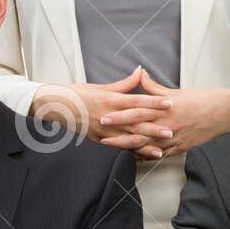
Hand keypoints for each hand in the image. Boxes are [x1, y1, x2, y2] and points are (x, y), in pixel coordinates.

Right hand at [33, 68, 172, 151]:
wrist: (58, 107)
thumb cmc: (79, 94)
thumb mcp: (102, 86)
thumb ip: (124, 83)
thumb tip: (140, 71)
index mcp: (111, 100)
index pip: (137, 101)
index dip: (154, 102)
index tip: (169, 103)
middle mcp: (109, 116)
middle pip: (136, 122)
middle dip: (154, 127)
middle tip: (172, 130)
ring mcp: (105, 130)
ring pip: (128, 139)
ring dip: (146, 144)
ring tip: (162, 148)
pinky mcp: (100, 140)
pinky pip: (118, 148)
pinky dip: (131, 152)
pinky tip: (142, 157)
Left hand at [100, 69, 229, 160]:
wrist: (224, 113)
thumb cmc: (201, 100)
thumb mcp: (176, 92)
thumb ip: (154, 87)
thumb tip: (139, 74)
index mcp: (166, 108)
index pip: (138, 111)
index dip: (120, 114)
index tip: (105, 114)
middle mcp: (168, 124)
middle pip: (139, 130)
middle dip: (119, 132)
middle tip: (102, 134)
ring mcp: (174, 138)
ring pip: (147, 145)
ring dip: (129, 147)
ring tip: (113, 149)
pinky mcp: (180, 147)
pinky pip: (160, 154)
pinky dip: (146, 156)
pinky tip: (134, 158)